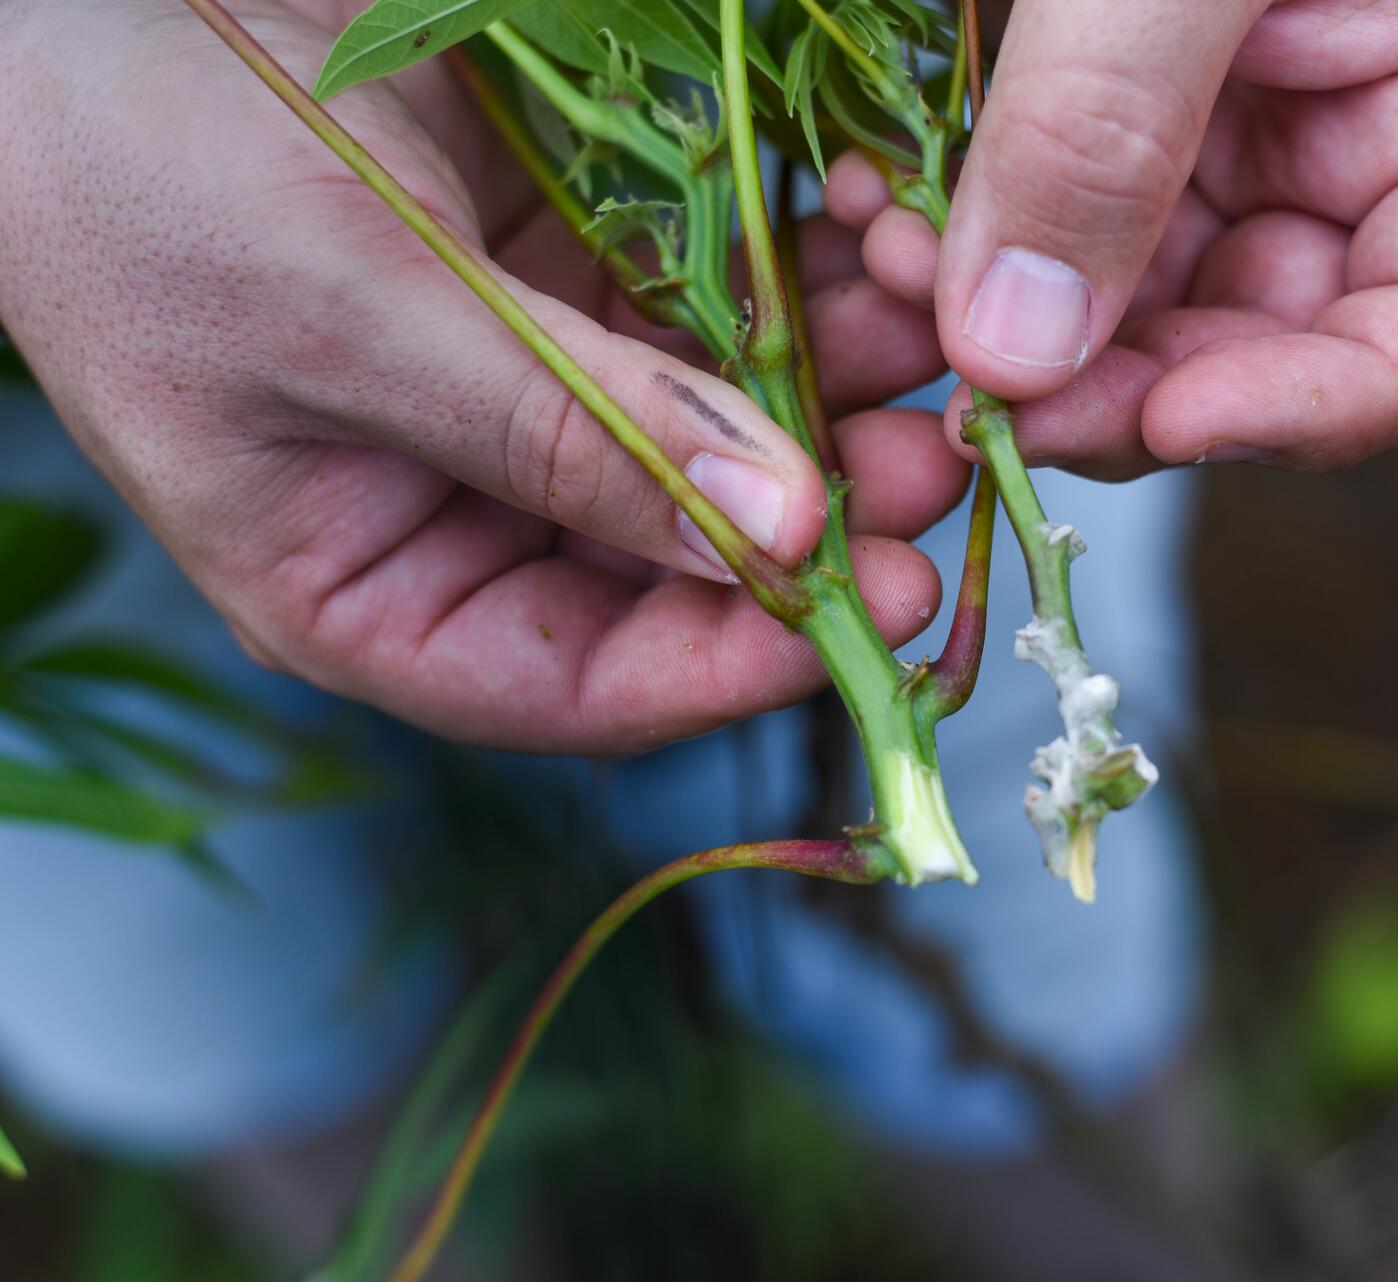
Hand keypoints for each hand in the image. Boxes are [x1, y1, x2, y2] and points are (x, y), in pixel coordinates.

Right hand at [0, 0, 961, 753]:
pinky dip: (790, 285)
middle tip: (928, 470)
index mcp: (375, 591)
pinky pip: (707, 305)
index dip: (729, 664)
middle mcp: (469, 510)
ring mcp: (531, 389)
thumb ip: (567, 432)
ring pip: (717, 431)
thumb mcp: (353, 321)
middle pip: (678, 563)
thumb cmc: (143, 174)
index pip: (582, 681)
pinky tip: (866, 252)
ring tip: (924, 346)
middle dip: (813, 522)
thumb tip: (779, 541)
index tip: (863, 615)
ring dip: (828, 392)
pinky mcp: (572, 276)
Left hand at [829, 0, 1397, 478]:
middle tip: (980, 372)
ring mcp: (1221, 136)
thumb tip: (1015, 358)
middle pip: (1271, 349)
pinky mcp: (1101, 120)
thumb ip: (1111, 116)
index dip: (1333, 406)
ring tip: (892, 265)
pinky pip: (1041, 241)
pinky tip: (876, 218)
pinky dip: (958, 259)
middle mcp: (1342, 135)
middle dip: (1120, 383)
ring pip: (1136, 319)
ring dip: (1009, 332)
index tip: (1176, 418)